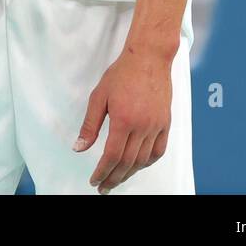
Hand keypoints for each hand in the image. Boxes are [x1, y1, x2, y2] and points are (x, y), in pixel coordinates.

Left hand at [72, 47, 173, 193]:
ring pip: (143, 159)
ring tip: (117, 178)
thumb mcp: (98, 96)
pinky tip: (138, 165)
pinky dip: (148, 162)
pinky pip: (158, 150)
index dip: (102, 171)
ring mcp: (156, 126)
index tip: (95, 181)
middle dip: (114, 178)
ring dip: (129, 173)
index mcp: (124, 120)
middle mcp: (142, 126)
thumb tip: (79, 147)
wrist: (148, 58)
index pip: (112, 156)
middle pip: (128, 162)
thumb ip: (90, 125)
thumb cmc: (122, 74)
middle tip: (103, 186)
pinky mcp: (165, 123)